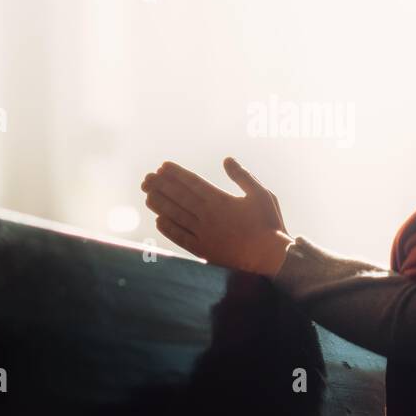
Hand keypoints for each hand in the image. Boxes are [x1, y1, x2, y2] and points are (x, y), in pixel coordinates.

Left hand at [140, 157, 293, 276]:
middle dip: (161, 185)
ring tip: (147, 196)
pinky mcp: (204, 250)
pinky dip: (169, 229)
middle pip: (179, 197)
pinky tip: (159, 222)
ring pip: (176, 215)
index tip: (162, 166)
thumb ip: (242, 176)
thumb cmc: (269, 223)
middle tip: (146, 178)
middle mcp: (207, 215)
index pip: (192, 183)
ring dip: (160, 205)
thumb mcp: (260, 193)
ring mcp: (203, 233)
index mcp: (220, 200)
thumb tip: (226, 160)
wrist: (269, 256)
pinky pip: (181, 238)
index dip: (176, 173)